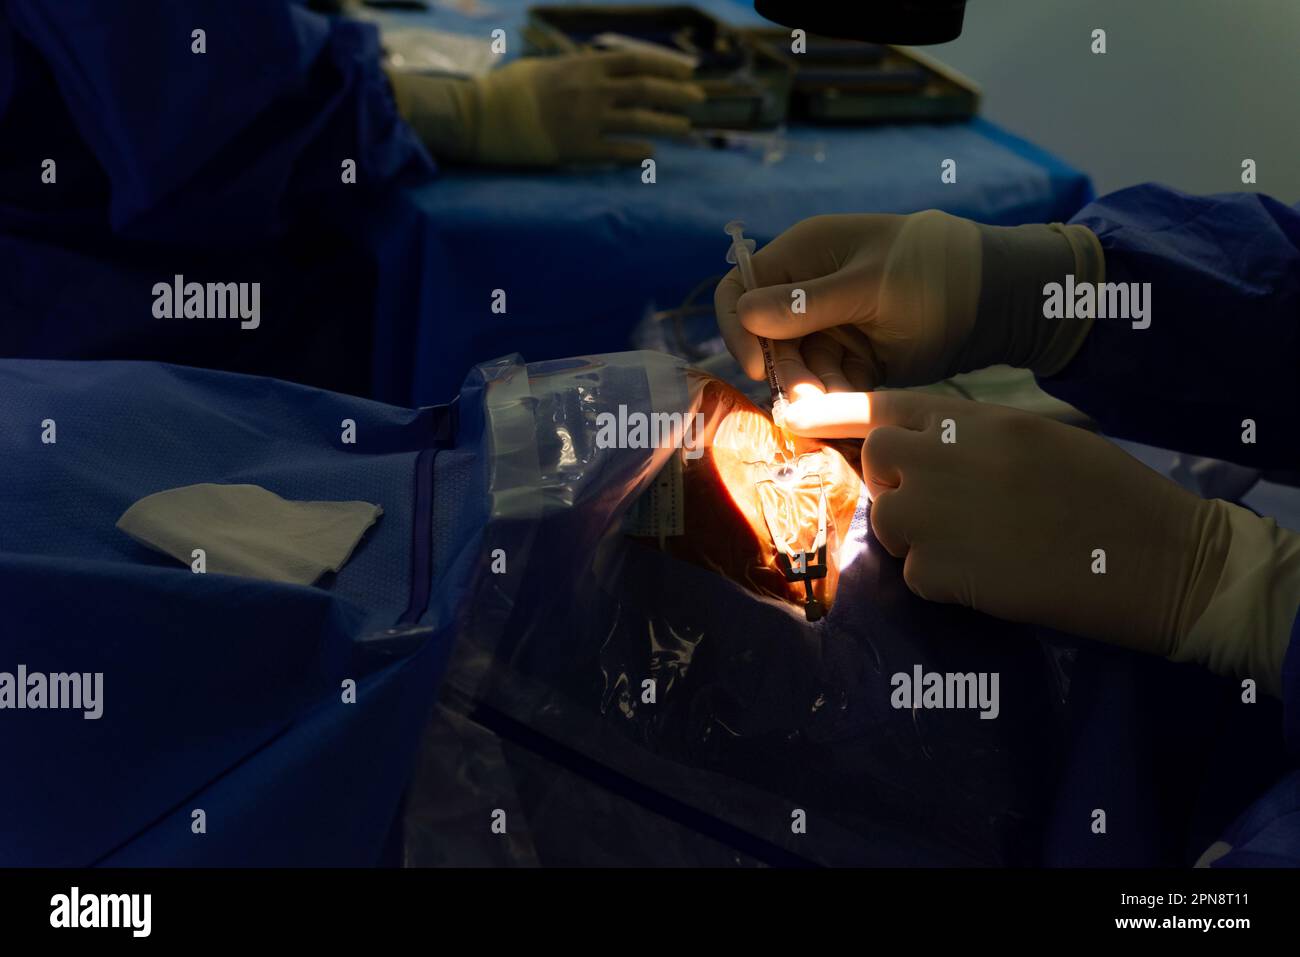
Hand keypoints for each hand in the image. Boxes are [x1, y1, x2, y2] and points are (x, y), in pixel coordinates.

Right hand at [389, 52, 703, 166]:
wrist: (479, 117)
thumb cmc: (505, 90)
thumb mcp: (544, 67)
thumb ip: (574, 70)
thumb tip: (594, 74)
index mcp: (583, 66)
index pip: (636, 61)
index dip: (666, 66)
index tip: (688, 72)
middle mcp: (590, 90)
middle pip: (646, 89)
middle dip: (677, 94)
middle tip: (699, 100)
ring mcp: (586, 120)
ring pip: (639, 120)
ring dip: (667, 124)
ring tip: (686, 129)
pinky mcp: (576, 148)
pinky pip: (617, 151)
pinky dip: (637, 152)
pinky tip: (650, 154)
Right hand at [714, 210, 1104, 393]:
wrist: (992, 296)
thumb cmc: (931, 271)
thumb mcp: (869, 285)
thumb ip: (806, 303)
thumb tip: (744, 311)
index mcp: (803, 255)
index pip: (740, 291)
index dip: (738, 329)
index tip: (759, 367)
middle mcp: (807, 290)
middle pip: (767, 340)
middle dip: (786, 372)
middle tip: (810, 403)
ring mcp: (830, 324)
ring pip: (798, 368)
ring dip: (812, 390)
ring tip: (837, 407)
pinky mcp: (853, 355)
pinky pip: (828, 382)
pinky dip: (836, 398)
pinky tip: (852, 409)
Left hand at [781, 389, 1230, 658]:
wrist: (1158, 557)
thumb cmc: (1111, 492)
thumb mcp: (1040, 437)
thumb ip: (975, 435)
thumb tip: (926, 446)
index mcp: (978, 419)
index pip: (888, 403)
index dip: (843, 412)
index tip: (798, 417)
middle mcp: (945, 457)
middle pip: (877, 458)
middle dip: (893, 480)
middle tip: (937, 505)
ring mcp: (937, 514)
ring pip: (885, 518)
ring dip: (913, 534)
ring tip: (971, 545)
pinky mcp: (942, 571)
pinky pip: (913, 572)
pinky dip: (940, 580)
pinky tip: (986, 578)